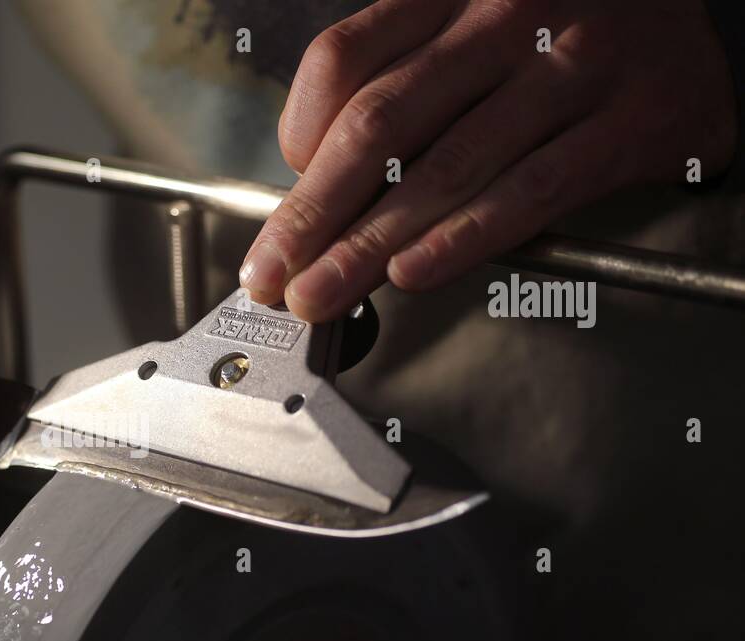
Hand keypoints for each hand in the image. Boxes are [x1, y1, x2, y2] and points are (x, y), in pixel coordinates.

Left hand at [241, 0, 736, 319]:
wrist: (687, 18)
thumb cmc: (558, 29)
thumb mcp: (470, 23)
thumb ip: (399, 81)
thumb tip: (318, 180)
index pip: (344, 59)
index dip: (296, 137)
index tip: (278, 209)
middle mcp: (504, 16)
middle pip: (381, 125)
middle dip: (313, 215)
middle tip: (272, 278)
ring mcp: (571, 64)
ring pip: (447, 167)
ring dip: (369, 245)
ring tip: (322, 294)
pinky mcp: (631, 120)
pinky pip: (531, 190)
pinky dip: (465, 238)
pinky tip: (414, 272)